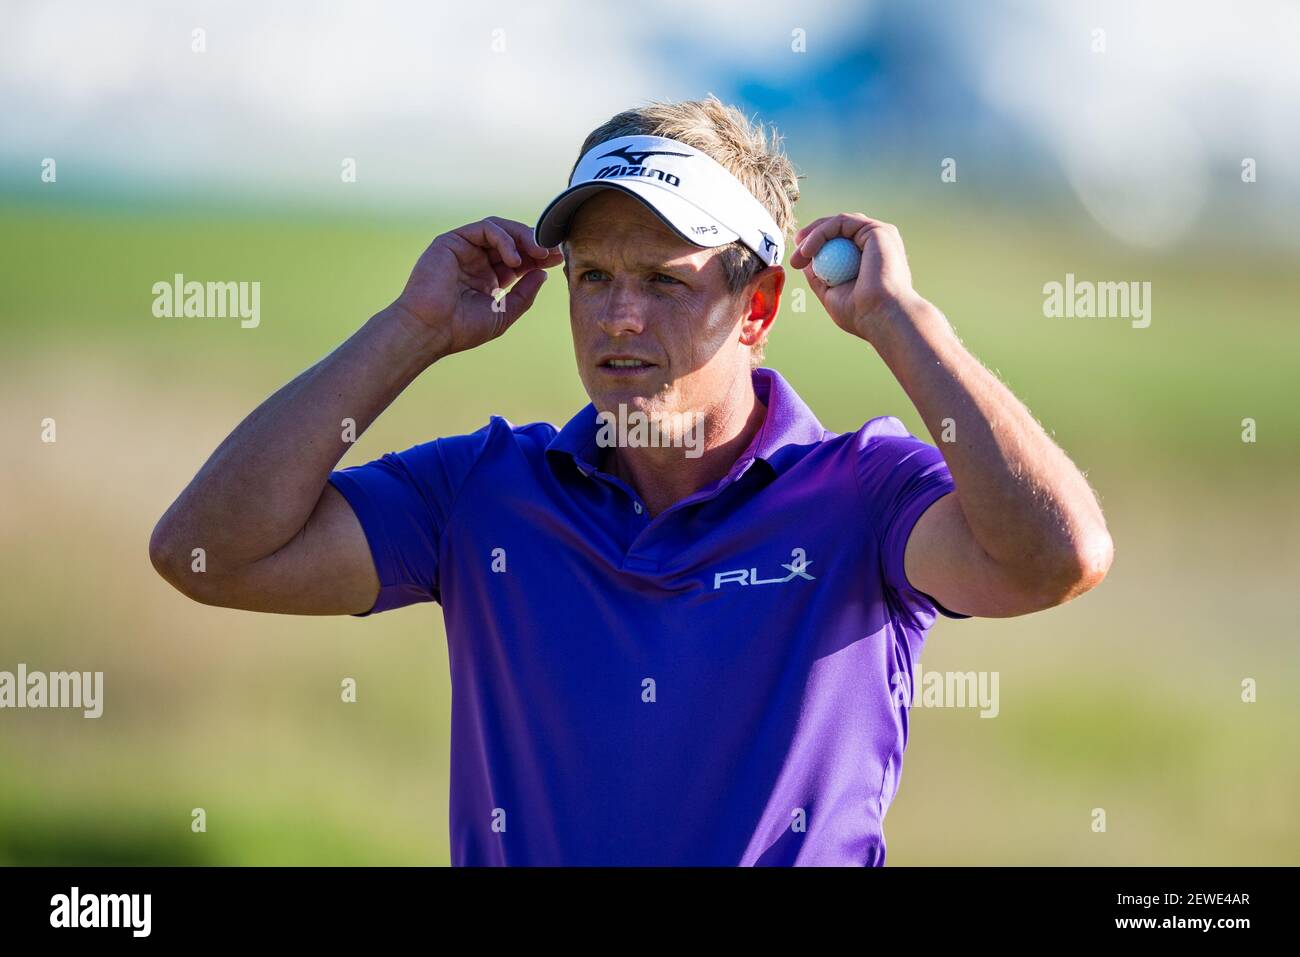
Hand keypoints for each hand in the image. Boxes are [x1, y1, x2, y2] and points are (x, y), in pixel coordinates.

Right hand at [389, 216, 564, 357]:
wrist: (430, 330)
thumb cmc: (462, 328)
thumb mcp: (504, 313)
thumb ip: (524, 294)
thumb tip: (543, 273)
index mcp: (488, 278)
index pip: (518, 259)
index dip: (539, 257)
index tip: (557, 259)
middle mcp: (476, 261)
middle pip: (511, 240)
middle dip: (534, 243)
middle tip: (552, 252)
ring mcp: (464, 249)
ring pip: (499, 228)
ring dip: (522, 237)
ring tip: (538, 252)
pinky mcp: (452, 241)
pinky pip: (485, 228)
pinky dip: (504, 239)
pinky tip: (514, 258)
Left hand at [788, 213, 921, 343]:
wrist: (883, 318)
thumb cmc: (861, 314)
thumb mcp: (831, 292)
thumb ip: (820, 276)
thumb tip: (805, 262)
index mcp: (872, 257)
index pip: (841, 241)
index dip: (816, 244)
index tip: (797, 260)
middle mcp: (878, 243)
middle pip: (840, 228)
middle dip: (812, 236)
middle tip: (795, 253)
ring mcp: (879, 234)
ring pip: (839, 223)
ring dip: (813, 235)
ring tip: (799, 256)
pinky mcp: (876, 229)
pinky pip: (841, 223)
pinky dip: (820, 233)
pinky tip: (807, 251)